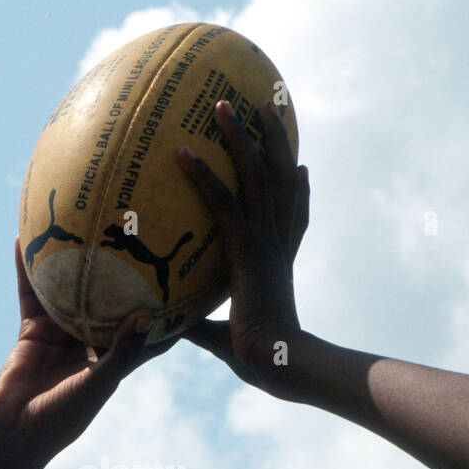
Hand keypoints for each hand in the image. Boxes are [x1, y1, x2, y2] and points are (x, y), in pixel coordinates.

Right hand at [0, 238, 178, 458]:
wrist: (14, 433)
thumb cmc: (63, 417)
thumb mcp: (97, 385)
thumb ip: (121, 352)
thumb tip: (147, 315)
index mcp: (119, 359)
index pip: (155, 330)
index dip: (173, 307)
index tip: (191, 277)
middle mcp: (94, 342)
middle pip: (114, 299)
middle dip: (126, 272)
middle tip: (142, 234)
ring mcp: (64, 333)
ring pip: (72, 290)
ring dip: (75, 261)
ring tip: (83, 223)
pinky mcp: (35, 330)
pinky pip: (32, 293)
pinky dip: (27, 268)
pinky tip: (24, 238)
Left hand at [177, 98, 309, 394]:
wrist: (278, 364)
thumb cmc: (257, 360)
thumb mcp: (222, 337)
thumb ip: (198, 325)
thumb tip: (168, 327)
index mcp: (280, 262)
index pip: (294, 219)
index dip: (299, 193)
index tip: (300, 169)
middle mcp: (278, 244)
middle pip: (281, 180)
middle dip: (273, 141)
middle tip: (264, 108)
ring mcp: (266, 242)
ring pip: (257, 177)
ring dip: (241, 138)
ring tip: (224, 104)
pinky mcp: (248, 250)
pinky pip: (223, 203)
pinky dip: (203, 175)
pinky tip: (182, 151)